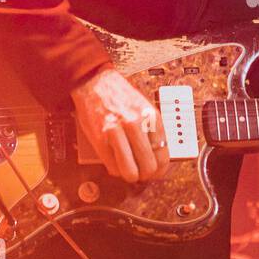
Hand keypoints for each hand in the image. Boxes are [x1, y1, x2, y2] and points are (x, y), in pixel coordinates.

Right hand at [71, 67, 168, 183]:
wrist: (95, 83)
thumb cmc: (120, 96)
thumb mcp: (144, 108)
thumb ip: (152, 130)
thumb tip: (158, 155)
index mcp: (151, 116)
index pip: (163, 153)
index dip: (161, 168)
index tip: (157, 170)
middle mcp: (135, 124)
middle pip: (149, 166)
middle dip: (146, 175)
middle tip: (142, 174)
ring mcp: (116, 132)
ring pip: (131, 171)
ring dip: (131, 176)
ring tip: (130, 172)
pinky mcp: (100, 139)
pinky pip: (113, 166)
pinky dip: (115, 170)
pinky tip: (116, 164)